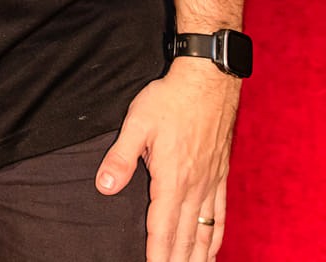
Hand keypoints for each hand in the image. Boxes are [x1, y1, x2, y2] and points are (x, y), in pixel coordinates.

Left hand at [96, 59, 239, 260]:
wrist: (208, 82)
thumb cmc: (169, 100)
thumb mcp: (137, 124)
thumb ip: (121, 158)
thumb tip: (105, 187)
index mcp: (172, 178)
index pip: (162, 226)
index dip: (156, 251)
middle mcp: (194, 187)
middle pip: (184, 235)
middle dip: (176, 260)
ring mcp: (210, 183)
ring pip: (204, 230)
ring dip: (197, 255)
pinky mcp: (220, 175)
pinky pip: (220, 215)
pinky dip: (216, 236)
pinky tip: (213, 248)